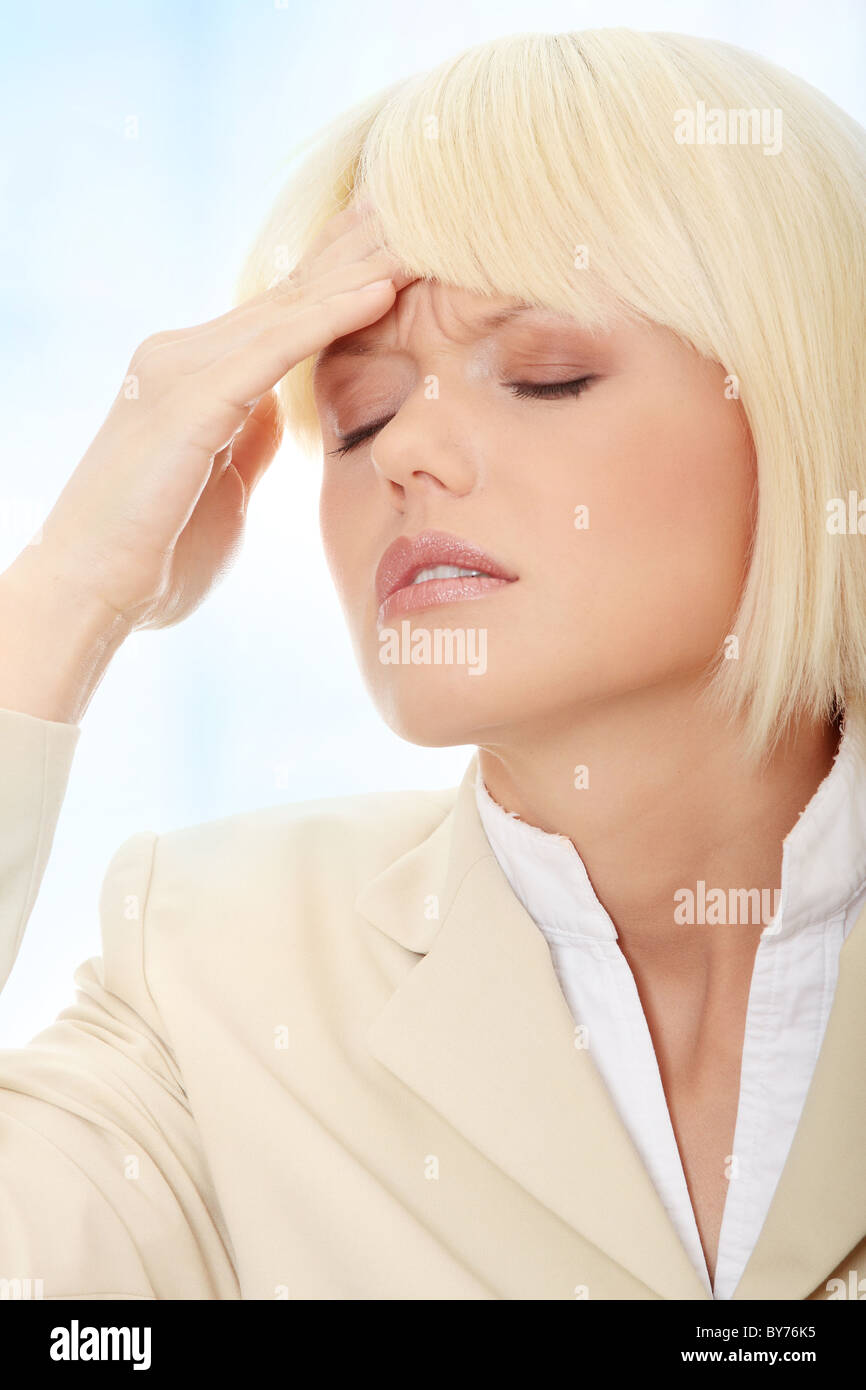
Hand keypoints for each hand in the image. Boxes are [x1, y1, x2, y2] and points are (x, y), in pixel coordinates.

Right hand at [17, 200, 411, 634]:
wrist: (94, 589)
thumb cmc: (158, 550)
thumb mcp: (223, 480)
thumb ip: (248, 435)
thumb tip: (277, 410)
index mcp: (198, 373)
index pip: (285, 310)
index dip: (344, 273)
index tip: (403, 242)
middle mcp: (186, 354)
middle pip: (293, 291)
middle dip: (361, 249)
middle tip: (431, 204)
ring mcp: (182, 370)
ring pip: (290, 308)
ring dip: (363, 269)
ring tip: (426, 233)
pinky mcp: (190, 402)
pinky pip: (273, 350)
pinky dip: (330, 319)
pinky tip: (381, 292)